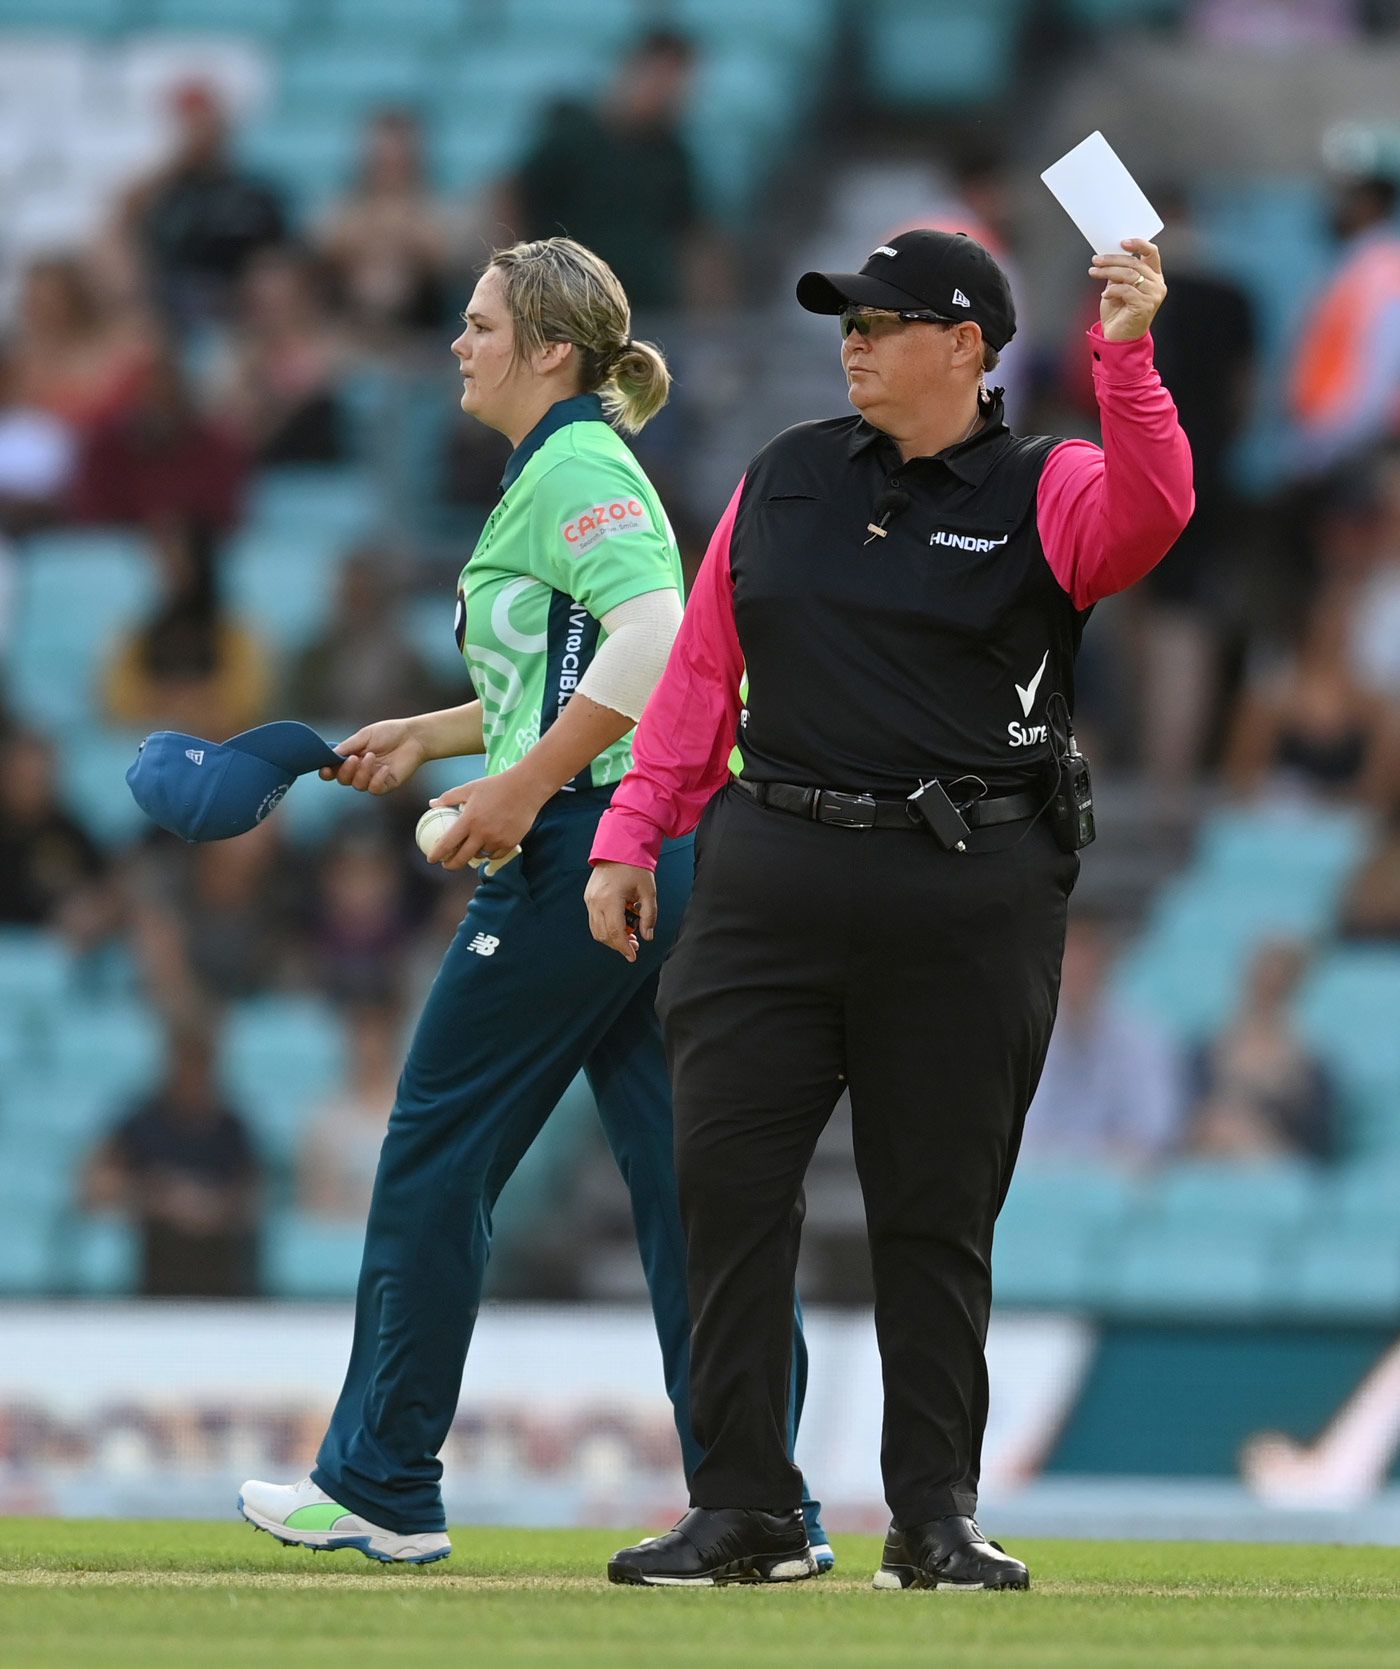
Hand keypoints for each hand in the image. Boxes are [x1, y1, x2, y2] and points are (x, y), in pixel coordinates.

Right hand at [321, 717, 427, 794]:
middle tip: (354, 758)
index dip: (327, 772)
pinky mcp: (386, 784)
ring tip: (372, 756)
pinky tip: (384, 769)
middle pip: (343, 780)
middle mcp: (360, 770)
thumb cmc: (389, 733)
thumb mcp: (364, 736)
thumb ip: (347, 746)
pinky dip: (376, 780)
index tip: (325, 769)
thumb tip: (330, 754)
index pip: (334, 769)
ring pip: (357, 785)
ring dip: (362, 772)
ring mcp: (373, 778)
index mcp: (352, 757)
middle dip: (345, 771)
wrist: (413, 736)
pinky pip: (375, 789)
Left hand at [424, 768, 547, 869]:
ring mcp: (497, 840)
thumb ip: (449, 797)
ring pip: (480, 856)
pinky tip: (487, 848)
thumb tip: (431, 804)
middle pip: (461, 858)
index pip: (447, 843)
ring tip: (469, 850)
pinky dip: (489, 853)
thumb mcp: (470, 788)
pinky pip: (495, 854)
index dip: (437, 854)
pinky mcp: (510, 843)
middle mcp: (482, 833)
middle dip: (451, 865)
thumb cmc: (496, 786)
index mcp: (469, 820)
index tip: (431, 859)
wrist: (526, 788)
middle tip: (446, 864)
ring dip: (472, 855)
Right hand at [585, 862, 656, 961]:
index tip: (633, 956)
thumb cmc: (636, 867)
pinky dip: (606, 928)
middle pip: (604, 935)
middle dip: (619, 945)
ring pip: (596, 930)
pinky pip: (594, 920)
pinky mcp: (588, 897)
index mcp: (611, 899)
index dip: (624, 947)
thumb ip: (649, 916)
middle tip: (635, 946)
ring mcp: (589, 899)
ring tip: (629, 936)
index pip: (615, 932)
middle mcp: (596, 901)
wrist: (619, 847)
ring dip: (612, 938)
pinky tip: (620, 924)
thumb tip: (647, 936)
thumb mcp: (648, 892)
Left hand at [1090, 237, 1165, 342]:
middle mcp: (1157, 284)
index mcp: (1153, 276)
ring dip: (1108, 272)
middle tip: (1096, 260)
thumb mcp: (1117, 287)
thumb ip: (1118, 272)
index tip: (1122, 242)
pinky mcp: (1145, 305)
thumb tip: (1109, 255)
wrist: (1118, 338)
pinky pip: (1126, 290)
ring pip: (1130, 274)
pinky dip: (1112, 290)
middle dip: (1113, 259)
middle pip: (1135, 262)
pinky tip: (1104, 295)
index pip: (1152, 253)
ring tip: (1094, 272)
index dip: (1139, 244)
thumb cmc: (1118, 313)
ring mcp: (1153, 295)